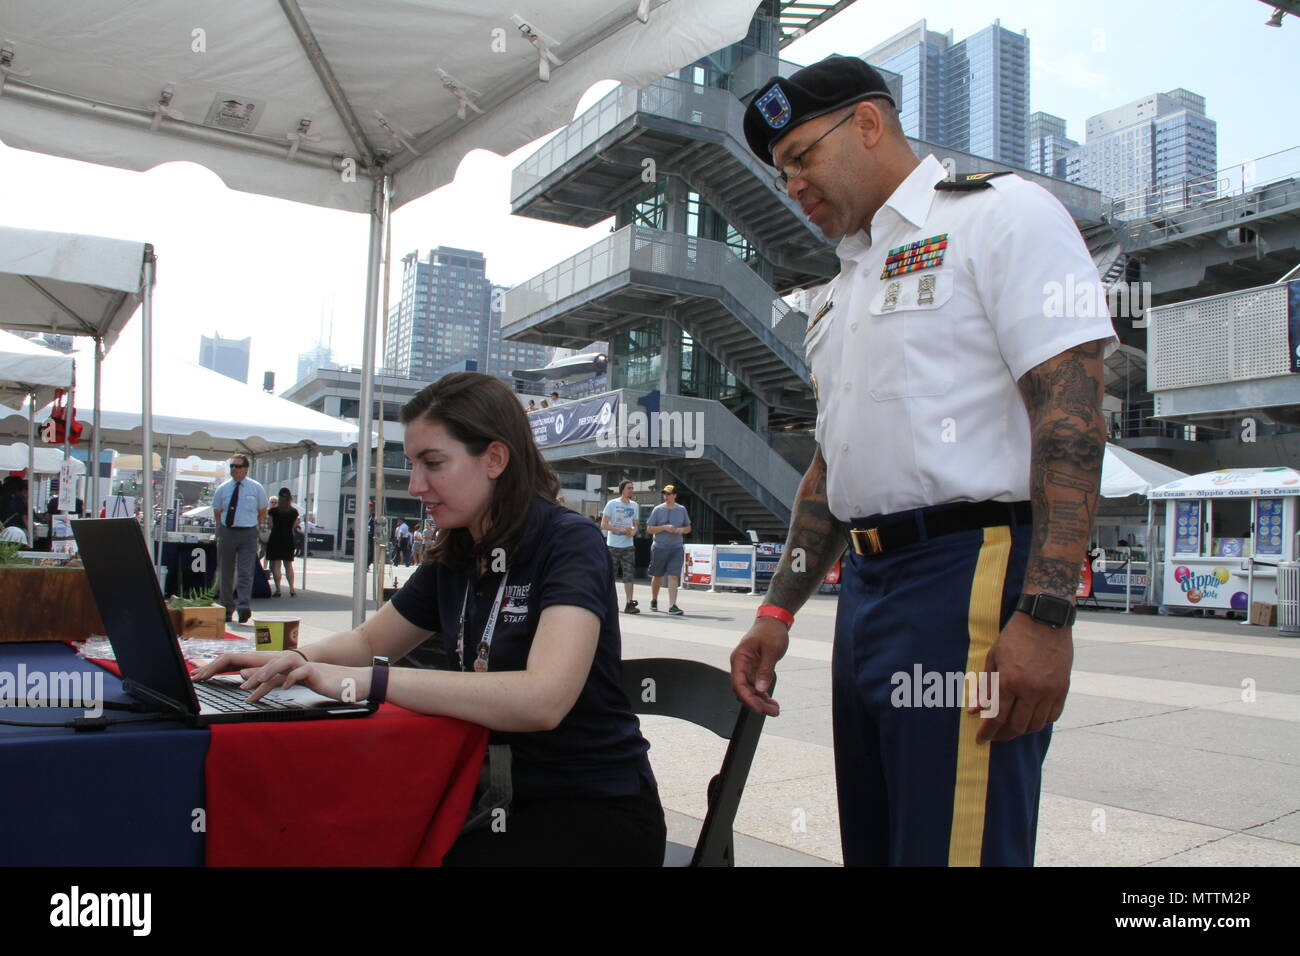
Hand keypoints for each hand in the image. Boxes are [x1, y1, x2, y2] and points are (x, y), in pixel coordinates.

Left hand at [191, 651, 368, 703]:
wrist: (356, 682)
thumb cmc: (333, 685)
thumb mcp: (309, 685)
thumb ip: (293, 683)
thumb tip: (277, 686)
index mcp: (295, 669)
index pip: (272, 670)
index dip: (256, 676)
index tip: (242, 684)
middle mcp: (299, 666)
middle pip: (273, 665)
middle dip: (256, 675)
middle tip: (242, 687)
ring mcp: (308, 667)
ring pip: (284, 663)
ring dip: (269, 672)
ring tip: (257, 682)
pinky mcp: (317, 673)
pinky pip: (302, 672)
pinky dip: (292, 678)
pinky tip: (285, 687)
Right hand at [730, 617, 788, 715]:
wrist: (774, 622)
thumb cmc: (771, 631)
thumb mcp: (771, 649)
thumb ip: (765, 670)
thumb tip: (760, 690)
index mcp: (740, 658)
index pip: (738, 683)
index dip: (747, 698)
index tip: (758, 709)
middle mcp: (741, 666)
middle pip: (744, 690)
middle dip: (756, 703)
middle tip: (772, 712)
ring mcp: (748, 669)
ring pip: (751, 691)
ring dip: (761, 702)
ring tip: (775, 710)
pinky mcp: (756, 671)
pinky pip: (757, 687)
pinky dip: (764, 696)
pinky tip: (773, 704)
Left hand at [968, 612, 1072, 742]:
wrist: (1044, 621)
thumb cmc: (1014, 637)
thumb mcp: (993, 659)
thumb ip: (985, 687)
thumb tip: (974, 710)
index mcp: (1010, 682)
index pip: (997, 718)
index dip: (987, 732)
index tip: (981, 740)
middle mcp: (1031, 690)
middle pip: (1017, 726)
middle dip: (1003, 735)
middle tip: (994, 735)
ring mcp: (1049, 691)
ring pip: (1036, 725)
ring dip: (1021, 730)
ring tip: (1011, 727)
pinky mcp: (1062, 689)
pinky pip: (1052, 716)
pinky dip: (1040, 721)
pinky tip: (1031, 718)